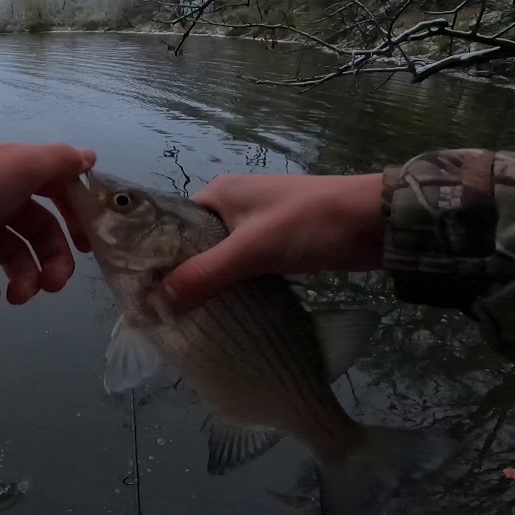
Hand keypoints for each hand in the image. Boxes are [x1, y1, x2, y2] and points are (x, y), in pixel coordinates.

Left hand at [0, 141, 95, 306]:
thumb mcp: (13, 166)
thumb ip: (56, 162)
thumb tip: (90, 156)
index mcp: (9, 170)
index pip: (55, 187)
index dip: (75, 213)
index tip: (87, 244)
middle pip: (37, 227)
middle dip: (52, 258)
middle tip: (54, 286)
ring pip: (10, 254)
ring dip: (23, 278)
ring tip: (17, 297)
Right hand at [160, 173, 384, 312]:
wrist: (373, 222)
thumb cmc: (309, 224)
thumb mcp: (252, 249)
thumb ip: (205, 274)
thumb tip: (156, 303)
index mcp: (218, 194)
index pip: (169, 226)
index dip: (154, 258)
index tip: (140, 293)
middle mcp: (231, 207)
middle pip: (191, 246)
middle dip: (180, 277)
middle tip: (162, 314)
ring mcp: (255, 228)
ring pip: (218, 261)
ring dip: (208, 286)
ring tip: (187, 320)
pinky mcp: (275, 247)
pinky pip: (242, 270)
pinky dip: (232, 288)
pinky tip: (224, 313)